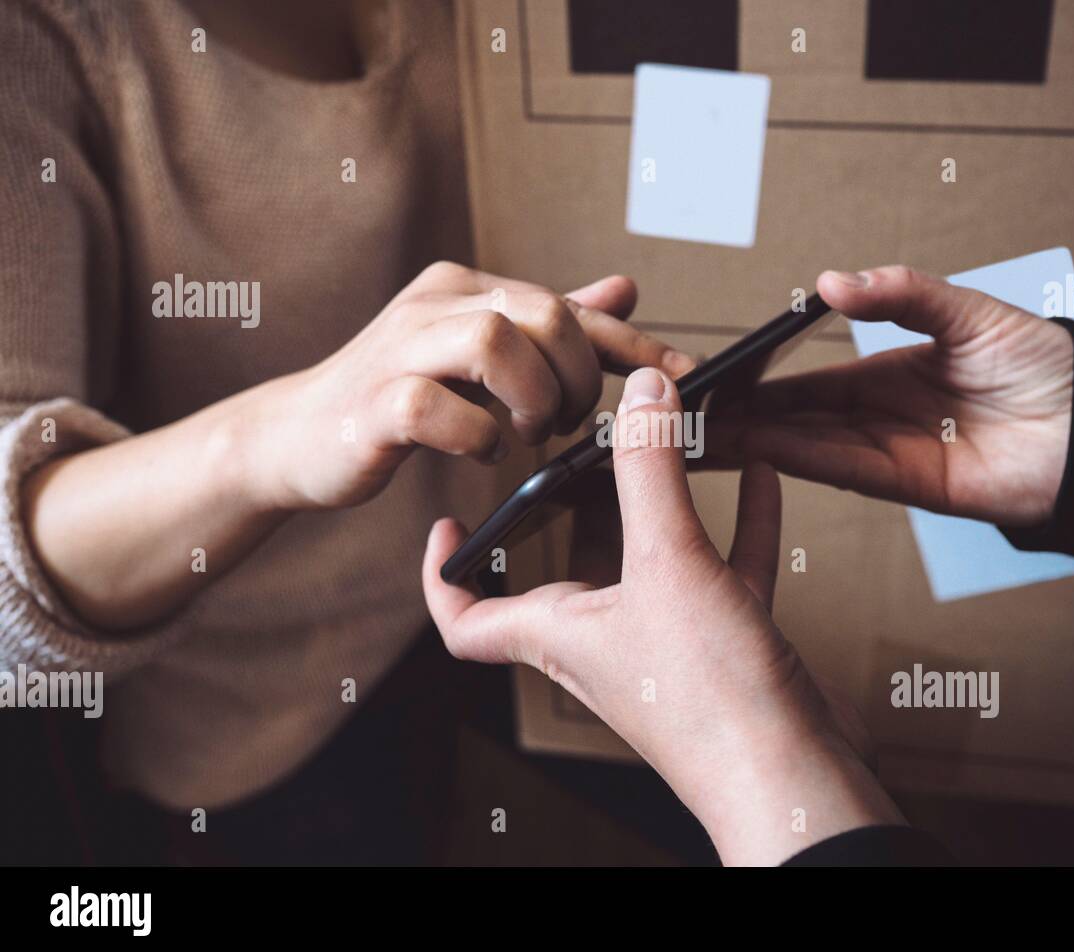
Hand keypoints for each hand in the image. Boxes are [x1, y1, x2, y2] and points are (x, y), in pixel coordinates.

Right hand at [247, 261, 693, 509]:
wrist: (296, 436)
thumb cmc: (400, 398)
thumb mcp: (479, 357)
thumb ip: (549, 327)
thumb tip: (624, 288)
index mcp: (469, 290)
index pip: (570, 306)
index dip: (633, 343)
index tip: (687, 377)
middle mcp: (436, 305)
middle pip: (542, 313)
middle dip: (579, 377)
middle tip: (571, 422)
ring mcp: (398, 350)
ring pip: (493, 342)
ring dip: (533, 399)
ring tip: (529, 434)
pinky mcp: (371, 403)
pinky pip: (437, 407)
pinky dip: (476, 436)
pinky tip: (482, 451)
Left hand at [423, 367, 902, 864]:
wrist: (790, 777)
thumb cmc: (710, 701)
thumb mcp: (668, 564)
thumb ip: (652, 470)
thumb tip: (643, 392)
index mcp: (559, 631)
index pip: (466, 617)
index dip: (445, 573)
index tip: (448, 522)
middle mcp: (604, 639)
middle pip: (570, 563)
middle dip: (577, 500)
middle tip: (586, 440)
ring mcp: (668, 644)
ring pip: (653, 559)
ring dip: (665, 501)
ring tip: (678, 438)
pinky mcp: (726, 645)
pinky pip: (725, 567)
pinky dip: (739, 520)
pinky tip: (760, 476)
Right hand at [709, 266, 1073, 526]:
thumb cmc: (1046, 364)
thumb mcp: (966, 311)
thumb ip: (900, 294)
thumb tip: (831, 281)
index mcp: (889, 376)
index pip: (810, 385)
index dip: (764, 386)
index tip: (719, 383)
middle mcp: (882, 419)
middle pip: (798, 422)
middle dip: (745, 422)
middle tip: (691, 418)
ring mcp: (894, 454)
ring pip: (809, 448)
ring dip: (757, 445)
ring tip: (706, 434)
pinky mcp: (913, 486)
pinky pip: (845, 469)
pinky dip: (800, 460)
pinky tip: (759, 447)